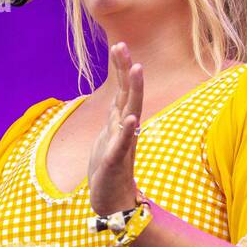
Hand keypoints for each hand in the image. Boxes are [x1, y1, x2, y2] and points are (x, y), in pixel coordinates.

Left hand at [87, 41, 142, 216]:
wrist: (111, 201)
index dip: (120, 69)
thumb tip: (118, 103)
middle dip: (125, 69)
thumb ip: (115, 121)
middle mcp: (125, 130)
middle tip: (122, 45)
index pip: (122, 91)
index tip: (118, 45)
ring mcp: (123, 144)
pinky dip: (127, 131)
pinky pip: (123, 144)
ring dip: (134, 91)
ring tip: (137, 69)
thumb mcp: (108, 139)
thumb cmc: (109, 170)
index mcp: (120, 123)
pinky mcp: (116, 161)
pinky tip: (130, 119)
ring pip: (130, 113)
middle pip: (128, 94)